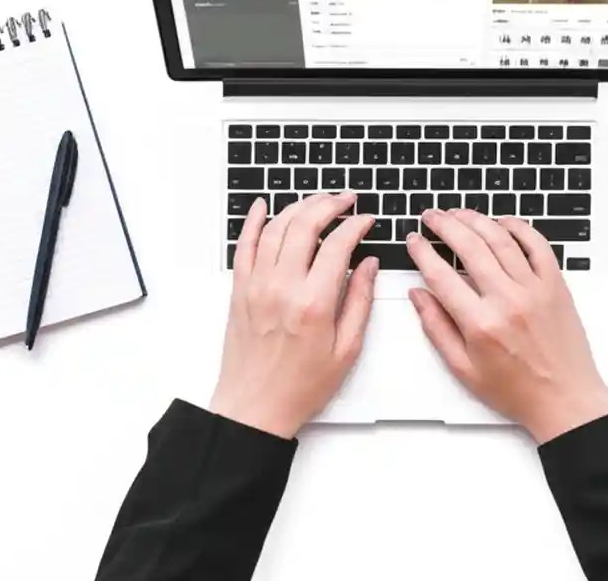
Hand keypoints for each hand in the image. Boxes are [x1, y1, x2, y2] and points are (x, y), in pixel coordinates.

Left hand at [211, 193, 378, 438]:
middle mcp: (282, 288)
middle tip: (345, 199)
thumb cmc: (300, 386)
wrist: (255, 408)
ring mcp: (256, 286)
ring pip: (276, 228)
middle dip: (328, 204)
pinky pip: (244, 245)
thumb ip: (359, 302)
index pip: (338, 245)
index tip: (366, 220)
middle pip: (305, 225)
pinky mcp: (239, 290)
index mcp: (313, 304)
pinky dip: (253, 221)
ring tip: (317, 201)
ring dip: (298, 207)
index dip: (355, 225)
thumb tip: (368, 265)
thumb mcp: (346, 350)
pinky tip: (263, 206)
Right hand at [406, 209, 607, 442]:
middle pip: (469, 246)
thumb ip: (436, 327)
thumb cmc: (516, 390)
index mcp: (480, 324)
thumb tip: (418, 294)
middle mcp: (507, 301)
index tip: (413, 240)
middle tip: (431, 216)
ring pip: (501, 239)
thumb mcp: (463, 368)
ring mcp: (535, 289)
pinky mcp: (556, 285)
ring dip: (476, 219)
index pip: (441, 275)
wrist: (564, 400)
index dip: (422, 252)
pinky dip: (519, 227)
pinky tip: (502, 222)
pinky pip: (537, 245)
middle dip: (444, 225)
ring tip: (459, 213)